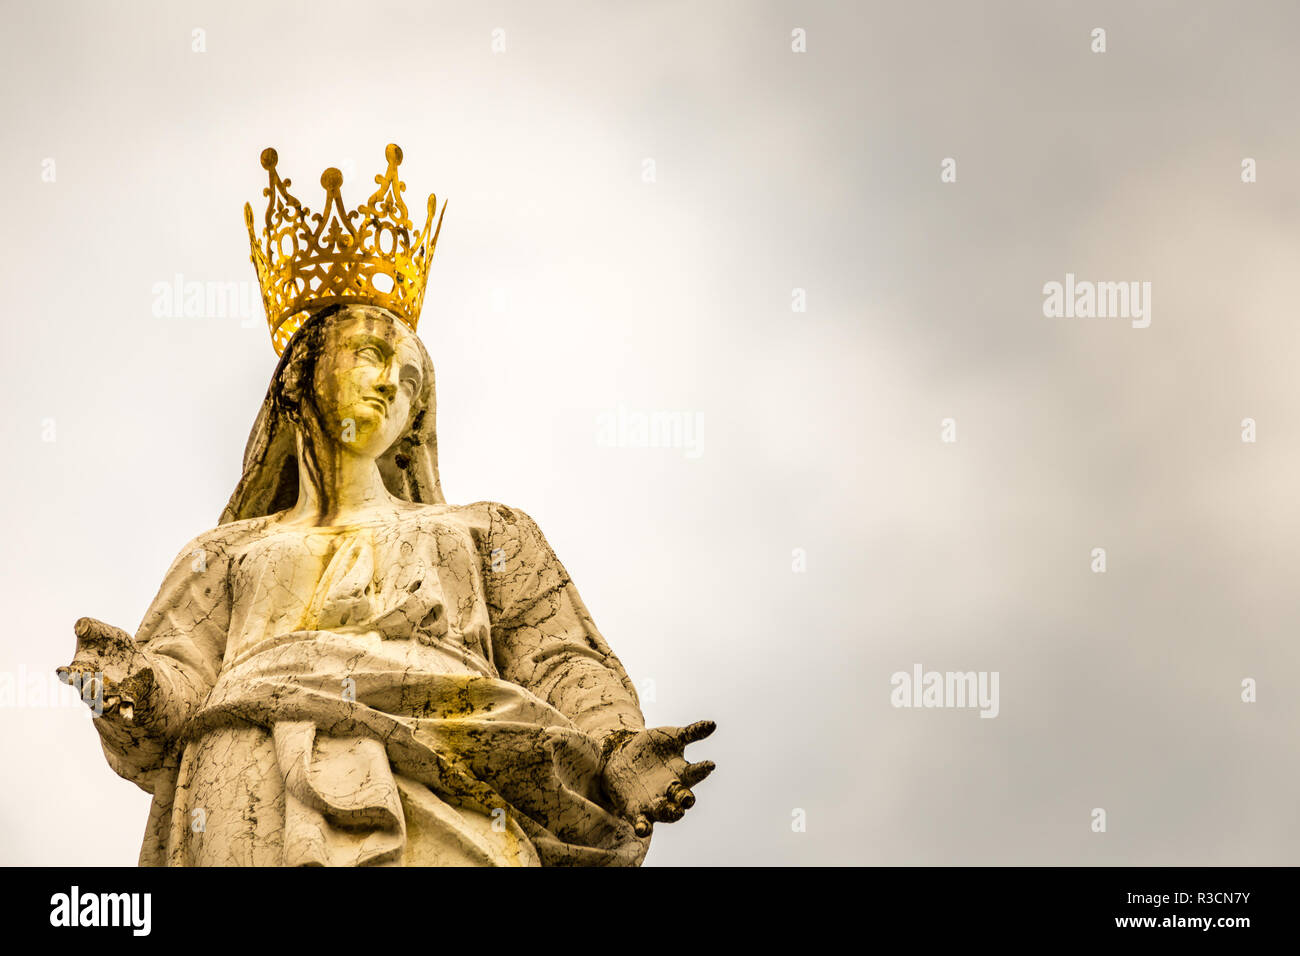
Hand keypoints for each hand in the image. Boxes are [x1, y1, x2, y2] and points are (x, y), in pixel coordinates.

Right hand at [56, 617, 155, 726]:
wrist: (134, 661)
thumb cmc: (112, 646)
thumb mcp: (105, 632)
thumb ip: (90, 627)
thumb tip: (80, 625)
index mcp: (81, 669)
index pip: (69, 673)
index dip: (66, 672)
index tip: (62, 671)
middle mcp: (91, 686)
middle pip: (84, 692)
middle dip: (86, 691)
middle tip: (87, 688)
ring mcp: (108, 695)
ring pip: (102, 704)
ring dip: (105, 704)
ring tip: (109, 702)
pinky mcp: (126, 699)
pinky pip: (123, 709)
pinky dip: (124, 712)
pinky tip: (127, 715)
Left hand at [601, 720, 715, 836]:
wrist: (621, 757)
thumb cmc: (651, 747)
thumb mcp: (671, 737)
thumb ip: (691, 733)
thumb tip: (713, 724)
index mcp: (681, 773)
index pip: (695, 773)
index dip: (703, 769)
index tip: (709, 764)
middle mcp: (671, 790)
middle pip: (683, 798)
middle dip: (686, 799)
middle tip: (688, 799)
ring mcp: (655, 803)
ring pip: (667, 812)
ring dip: (671, 813)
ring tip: (675, 812)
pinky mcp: (638, 812)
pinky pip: (643, 823)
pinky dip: (644, 828)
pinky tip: (642, 828)